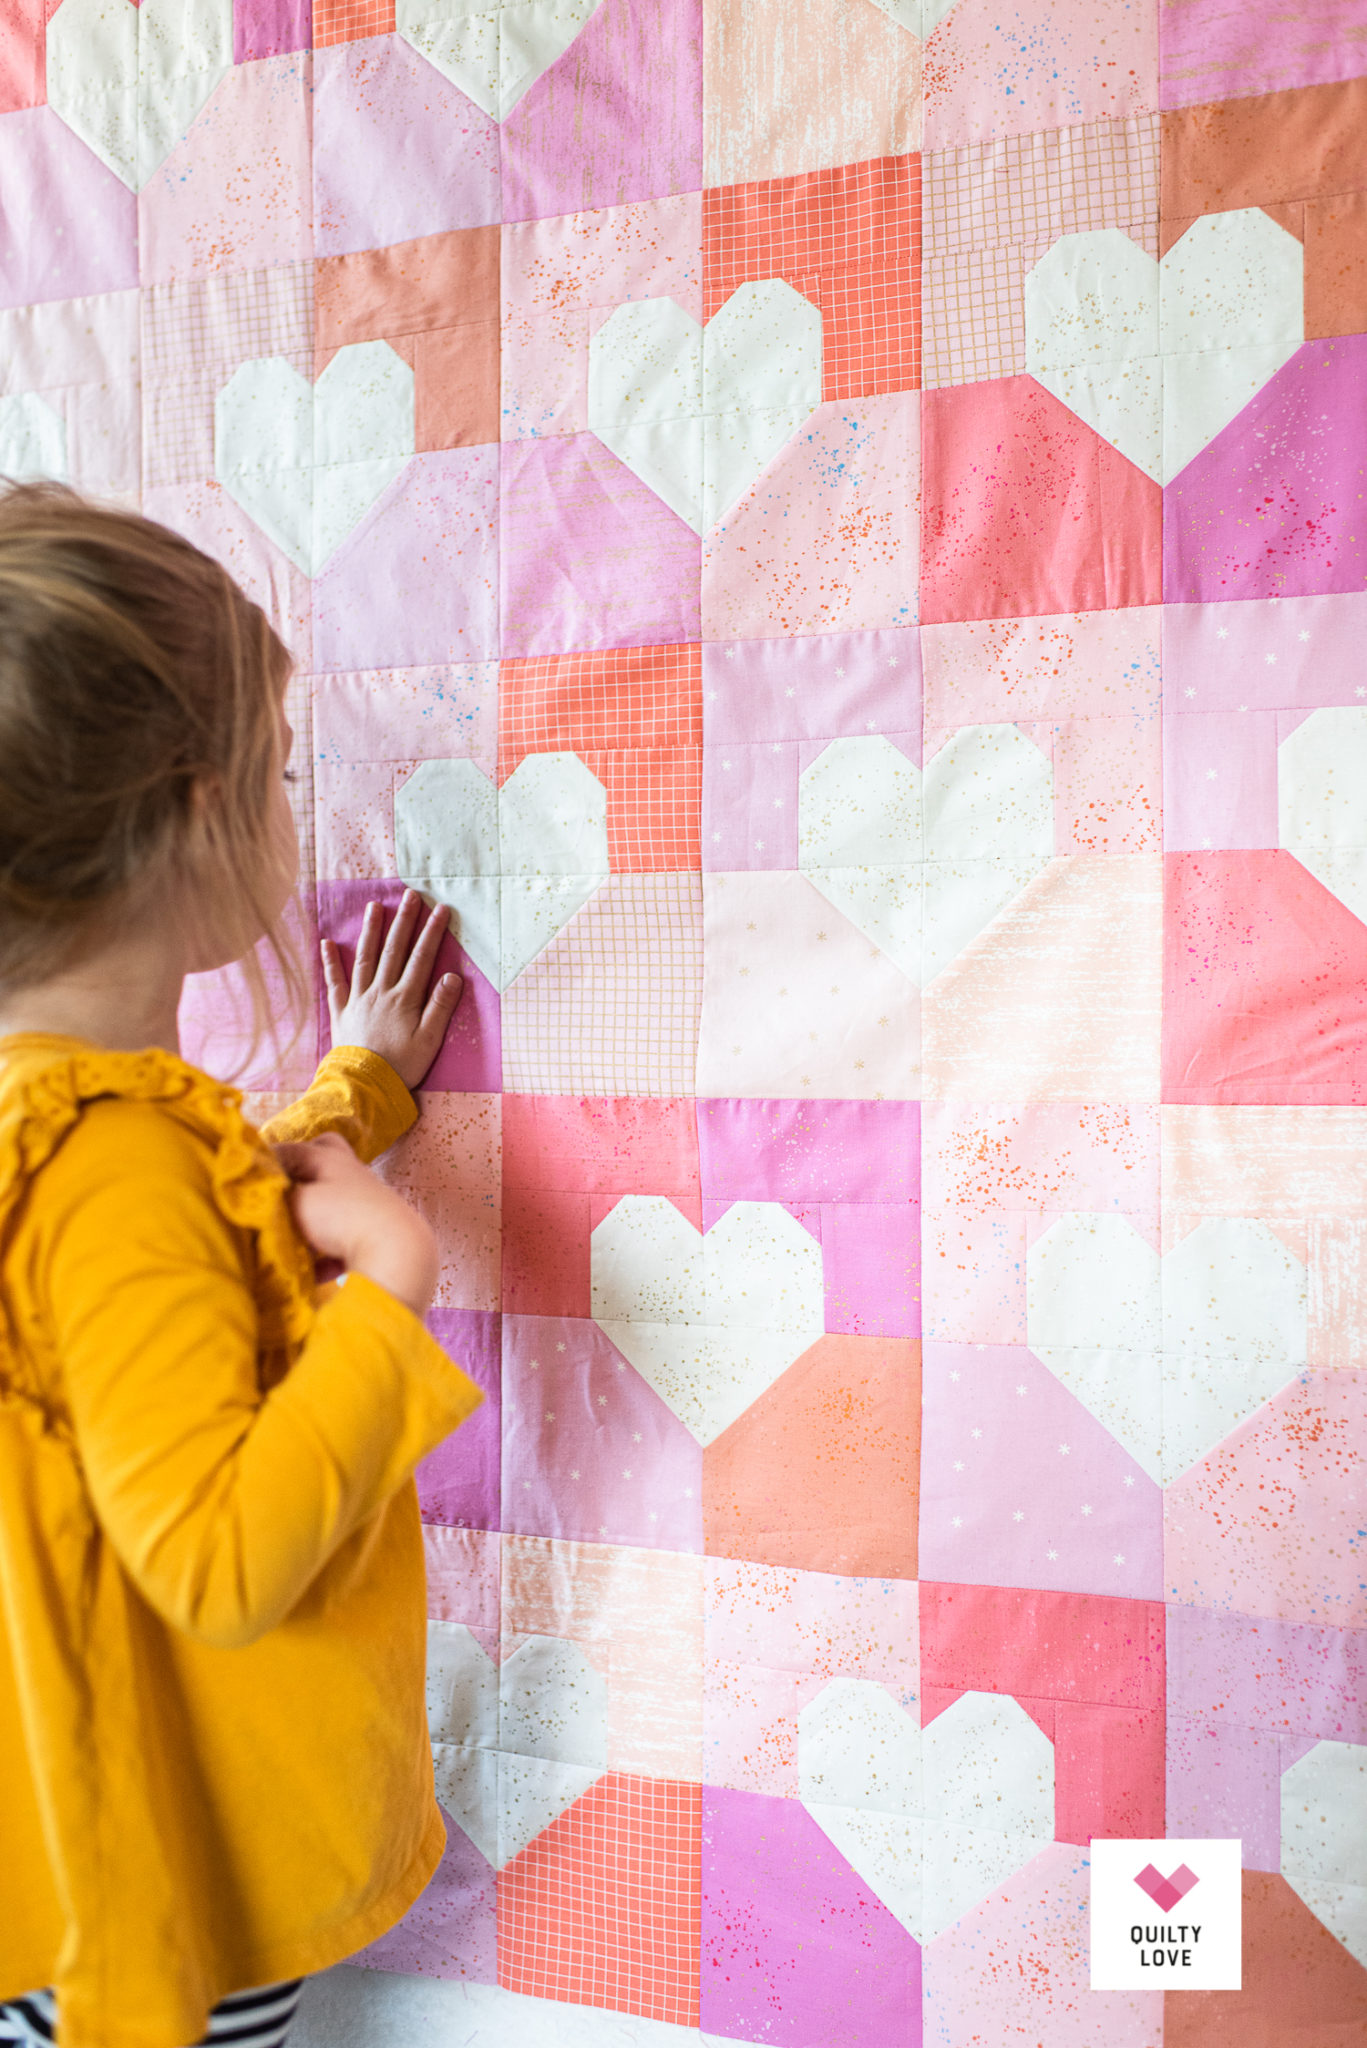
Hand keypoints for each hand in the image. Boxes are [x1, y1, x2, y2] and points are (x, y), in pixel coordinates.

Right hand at [275, 1132, 439, 1318]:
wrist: (397, 1254)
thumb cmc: (341, 1219)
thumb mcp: (297, 1202)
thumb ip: (275, 1194)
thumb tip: (262, 1192)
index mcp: (329, 1159)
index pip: (291, 1148)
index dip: (265, 1161)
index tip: (246, 1180)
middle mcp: (351, 1174)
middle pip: (324, 1155)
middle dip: (300, 1171)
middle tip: (280, 1192)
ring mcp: (368, 1202)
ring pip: (334, 1201)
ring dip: (313, 1220)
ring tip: (295, 1241)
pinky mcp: (377, 1234)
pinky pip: (347, 1238)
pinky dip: (330, 1254)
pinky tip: (320, 1273)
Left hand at [322, 890, 461, 1088]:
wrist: (364, 1085)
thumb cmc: (401, 1066)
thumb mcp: (430, 1039)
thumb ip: (440, 1006)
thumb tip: (452, 976)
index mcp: (404, 998)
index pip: (421, 957)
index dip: (432, 932)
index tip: (441, 909)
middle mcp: (380, 992)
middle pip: (394, 950)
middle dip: (404, 921)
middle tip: (410, 895)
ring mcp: (358, 999)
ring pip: (365, 958)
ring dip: (371, 931)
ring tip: (375, 907)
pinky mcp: (341, 1012)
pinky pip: (334, 982)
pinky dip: (329, 962)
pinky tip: (327, 943)